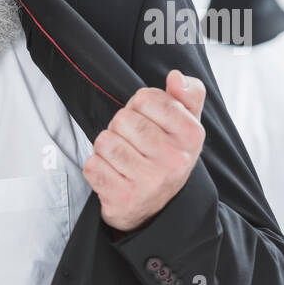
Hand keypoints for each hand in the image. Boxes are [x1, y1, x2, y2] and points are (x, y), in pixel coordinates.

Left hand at [83, 69, 205, 232]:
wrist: (156, 207)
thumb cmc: (166, 158)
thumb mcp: (185, 125)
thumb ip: (187, 95)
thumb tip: (175, 77)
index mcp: (191, 136)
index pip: (147, 98)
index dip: (138, 105)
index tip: (146, 119)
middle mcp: (174, 160)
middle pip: (123, 119)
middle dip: (120, 127)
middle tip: (133, 143)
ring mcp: (149, 181)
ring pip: (104, 141)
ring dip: (106, 147)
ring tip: (122, 159)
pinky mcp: (123, 197)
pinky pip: (92, 165)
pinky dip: (97, 166)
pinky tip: (114, 174)